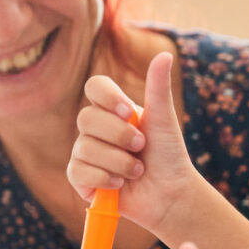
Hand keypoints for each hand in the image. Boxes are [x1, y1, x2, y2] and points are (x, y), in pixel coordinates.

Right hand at [67, 51, 202, 231]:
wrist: (170, 194)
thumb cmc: (168, 156)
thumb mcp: (164, 120)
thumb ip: (158, 88)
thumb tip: (165, 54)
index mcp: (113, 110)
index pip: (95, 87)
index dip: (107, 97)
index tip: (128, 111)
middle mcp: (96, 128)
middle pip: (86, 118)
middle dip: (119, 135)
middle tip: (141, 147)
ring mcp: (85, 152)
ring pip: (85, 147)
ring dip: (118, 162)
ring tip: (138, 171)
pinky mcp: (81, 178)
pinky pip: (78, 171)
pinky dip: (104, 179)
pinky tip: (120, 185)